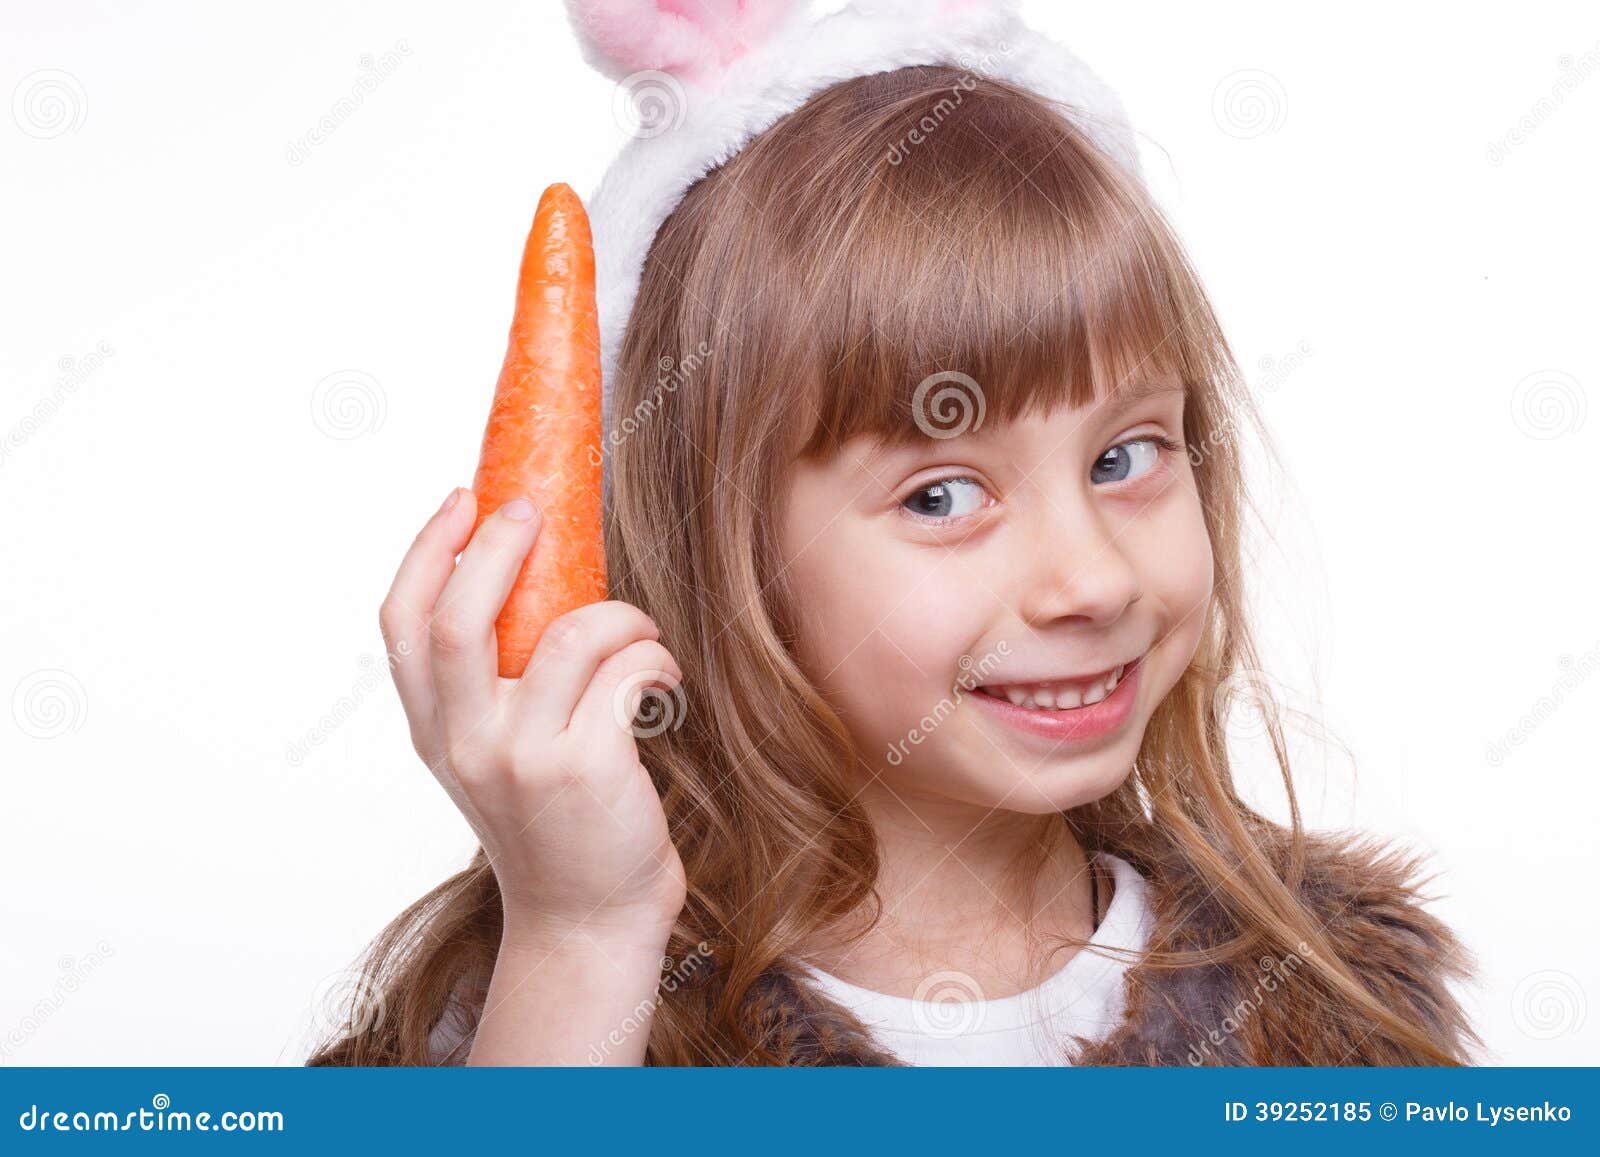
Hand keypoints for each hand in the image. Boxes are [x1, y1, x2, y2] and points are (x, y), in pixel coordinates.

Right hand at [378, 487, 686, 948]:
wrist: (588, 919)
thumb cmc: (556, 822)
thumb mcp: (496, 754)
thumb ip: (491, 686)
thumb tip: (533, 576)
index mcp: (435, 731)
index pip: (403, 624)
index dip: (428, 550)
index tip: (464, 498)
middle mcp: (466, 744)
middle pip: (459, 620)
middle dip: (497, 548)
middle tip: (535, 509)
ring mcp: (524, 759)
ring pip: (566, 635)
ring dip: (618, 615)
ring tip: (641, 632)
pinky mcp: (586, 770)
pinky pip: (624, 672)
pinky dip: (652, 657)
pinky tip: (663, 678)